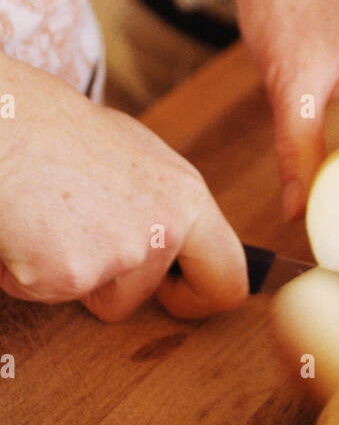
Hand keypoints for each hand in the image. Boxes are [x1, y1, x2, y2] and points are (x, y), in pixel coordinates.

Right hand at [0, 57, 248, 321]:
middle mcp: (163, 230)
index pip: (230, 275)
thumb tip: (178, 237)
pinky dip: (28, 272)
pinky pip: (46, 292)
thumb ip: (162, 205)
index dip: (201, 296)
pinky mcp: (70, 276)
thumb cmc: (60, 132)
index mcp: (187, 199)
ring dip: (66, 273)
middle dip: (116, 294)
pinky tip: (26, 230)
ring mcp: (119, 256)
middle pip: (145, 298)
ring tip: (49, 220)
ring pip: (92, 297)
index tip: (175, 295)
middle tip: (85, 254)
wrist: (8, 127)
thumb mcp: (136, 161)